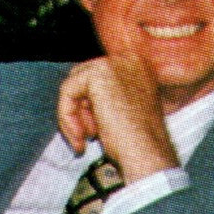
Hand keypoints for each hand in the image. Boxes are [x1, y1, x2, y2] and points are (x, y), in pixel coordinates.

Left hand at [57, 56, 180, 182]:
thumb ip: (108, 96)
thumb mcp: (127, 110)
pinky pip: (68, 92)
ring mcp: (114, 64)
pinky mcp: (97, 75)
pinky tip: (79, 137)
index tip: (93, 131)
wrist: (147, 154)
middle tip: (87, 135)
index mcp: (139, 67)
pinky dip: (67, 116)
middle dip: (80, 109)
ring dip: (73, 116)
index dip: (90, 105)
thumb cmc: (139, 142)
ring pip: (73, 86)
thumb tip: (79, 97)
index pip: (99, 78)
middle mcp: (129, 60)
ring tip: (83, 139)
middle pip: (84, 78)